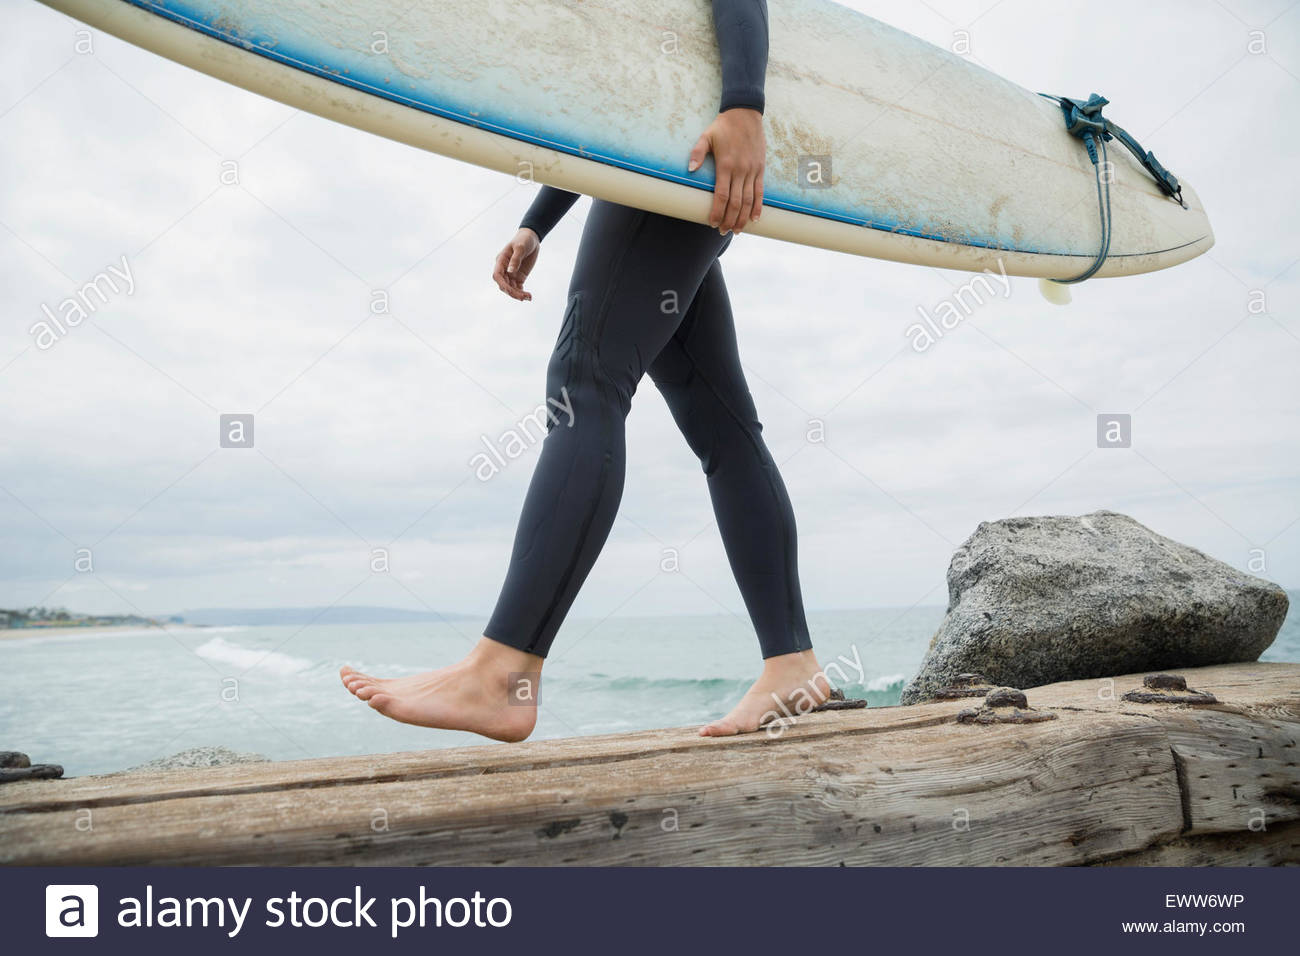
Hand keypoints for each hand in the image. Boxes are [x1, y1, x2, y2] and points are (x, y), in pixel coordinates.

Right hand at [493, 228, 540, 300]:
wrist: (531, 239)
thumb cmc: (524, 240)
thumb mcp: (520, 247)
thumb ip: (516, 259)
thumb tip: (510, 271)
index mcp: (501, 261)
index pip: (497, 275)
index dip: (502, 284)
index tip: (509, 290)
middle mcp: (504, 269)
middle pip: (504, 284)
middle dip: (512, 292)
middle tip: (523, 297)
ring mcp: (511, 274)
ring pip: (511, 288)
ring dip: (518, 294)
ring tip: (529, 297)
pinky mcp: (519, 277)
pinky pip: (518, 288)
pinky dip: (522, 293)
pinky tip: (529, 296)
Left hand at [688, 108, 764, 234]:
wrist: (745, 114)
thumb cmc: (723, 127)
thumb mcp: (706, 136)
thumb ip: (697, 153)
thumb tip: (690, 170)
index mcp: (726, 165)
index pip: (721, 195)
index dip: (718, 212)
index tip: (713, 223)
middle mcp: (740, 170)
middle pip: (735, 202)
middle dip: (729, 220)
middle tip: (723, 232)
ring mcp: (752, 171)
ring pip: (748, 200)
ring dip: (742, 218)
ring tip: (736, 230)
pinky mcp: (760, 169)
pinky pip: (760, 192)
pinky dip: (758, 207)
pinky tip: (754, 218)